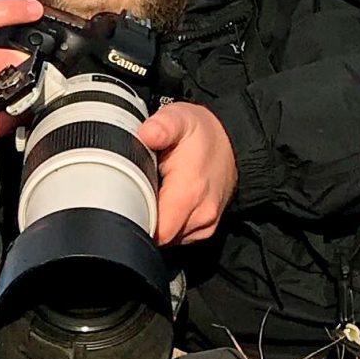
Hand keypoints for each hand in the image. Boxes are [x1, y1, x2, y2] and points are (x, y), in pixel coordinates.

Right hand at [0, 0, 43, 224]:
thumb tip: (28, 48)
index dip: (7, 9)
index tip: (35, 9)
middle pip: (1, 60)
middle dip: (24, 71)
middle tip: (32, 82)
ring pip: (4, 90)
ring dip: (20, 100)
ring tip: (15, 106)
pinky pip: (2, 118)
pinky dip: (12, 122)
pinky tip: (6, 124)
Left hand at [136, 102, 238, 246]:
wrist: (232, 143)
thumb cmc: (201, 133)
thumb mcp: (179, 118)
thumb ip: (162, 125)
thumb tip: (147, 133)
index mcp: (189, 192)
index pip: (156, 232)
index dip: (136, 221)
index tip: (127, 202)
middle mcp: (201, 214)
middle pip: (160, 239)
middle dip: (143, 221)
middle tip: (137, 194)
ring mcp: (205, 225)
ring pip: (169, 240)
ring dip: (157, 223)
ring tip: (155, 195)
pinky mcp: (206, 229)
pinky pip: (179, 237)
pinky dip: (169, 224)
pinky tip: (167, 203)